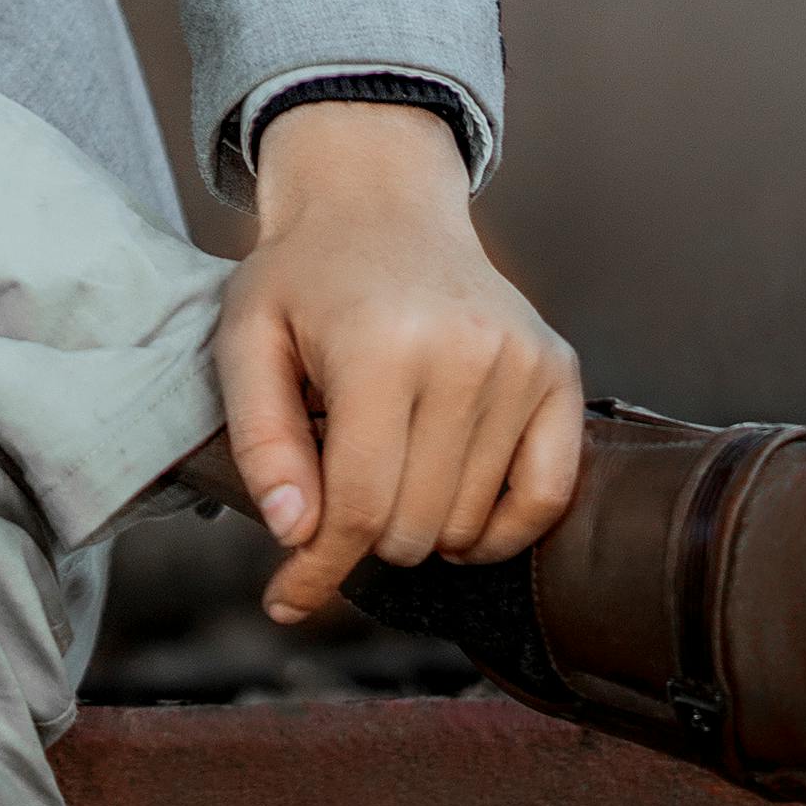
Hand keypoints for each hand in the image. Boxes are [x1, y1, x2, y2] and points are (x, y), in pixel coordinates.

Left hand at [213, 101, 583, 622]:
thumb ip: (261, 437)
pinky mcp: (559, 369)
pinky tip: (457, 510)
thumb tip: (294, 532)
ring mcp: (521, 361)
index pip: (356, 505)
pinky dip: (502, 529)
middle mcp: (463, 353)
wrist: (379, 205)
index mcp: (379, 345)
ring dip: (426, 528)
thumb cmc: (305, 278)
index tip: (286, 601)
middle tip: (340, 490)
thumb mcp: (246, 339)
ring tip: (390, 470)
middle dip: (365, 536)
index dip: (316, 568)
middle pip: (416, 525)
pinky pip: (548, 497)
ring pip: (472, 524)